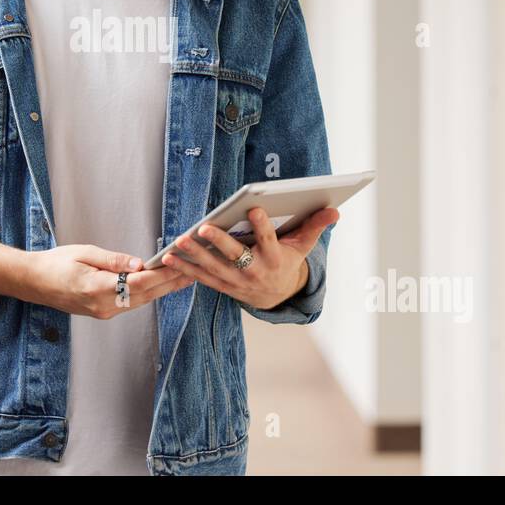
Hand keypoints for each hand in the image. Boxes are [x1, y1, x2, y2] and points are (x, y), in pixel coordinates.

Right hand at [28, 244, 193, 318]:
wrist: (34, 283)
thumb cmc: (56, 263)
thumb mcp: (85, 254)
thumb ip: (114, 261)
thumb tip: (140, 263)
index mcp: (98, 289)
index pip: (139, 283)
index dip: (162, 274)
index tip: (181, 264)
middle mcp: (104, 306)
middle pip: (145, 295)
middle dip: (171, 282)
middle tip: (194, 270)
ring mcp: (104, 312)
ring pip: (141, 301)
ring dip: (163, 289)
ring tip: (184, 276)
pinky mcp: (103, 312)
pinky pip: (132, 303)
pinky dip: (148, 293)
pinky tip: (160, 284)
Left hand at [161, 206, 339, 310]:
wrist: (276, 296)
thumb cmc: (287, 262)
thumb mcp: (302, 246)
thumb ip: (315, 227)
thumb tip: (335, 210)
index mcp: (274, 259)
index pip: (268, 241)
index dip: (262, 226)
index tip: (255, 208)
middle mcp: (254, 272)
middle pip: (236, 256)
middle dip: (219, 242)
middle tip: (205, 227)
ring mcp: (236, 282)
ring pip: (213, 268)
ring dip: (195, 255)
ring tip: (180, 240)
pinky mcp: (221, 286)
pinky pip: (201, 277)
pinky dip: (184, 268)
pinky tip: (169, 256)